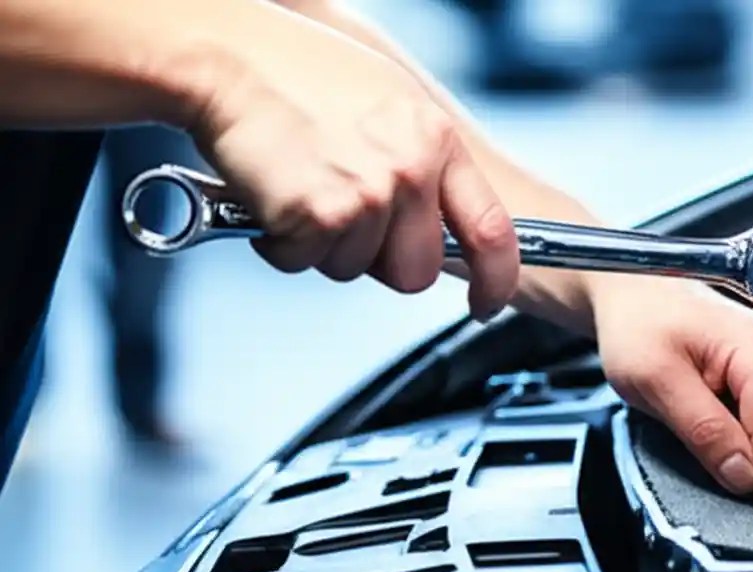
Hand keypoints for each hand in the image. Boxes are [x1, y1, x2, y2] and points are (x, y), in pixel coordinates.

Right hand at [187, 5, 516, 314]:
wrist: (226, 59)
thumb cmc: (295, 73)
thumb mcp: (390, 102)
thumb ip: (423, 159)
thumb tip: (436, 213)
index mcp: (436, 140)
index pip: (492, 230)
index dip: (496, 279)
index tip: (487, 301)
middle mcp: (409, 170)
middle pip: (417, 272)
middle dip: (380, 262)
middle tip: (345, 222)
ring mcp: (366, 195)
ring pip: (353, 270)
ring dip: (322, 246)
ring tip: (302, 188)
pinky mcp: (318, 216)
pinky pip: (304, 263)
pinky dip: (281, 243)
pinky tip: (274, 195)